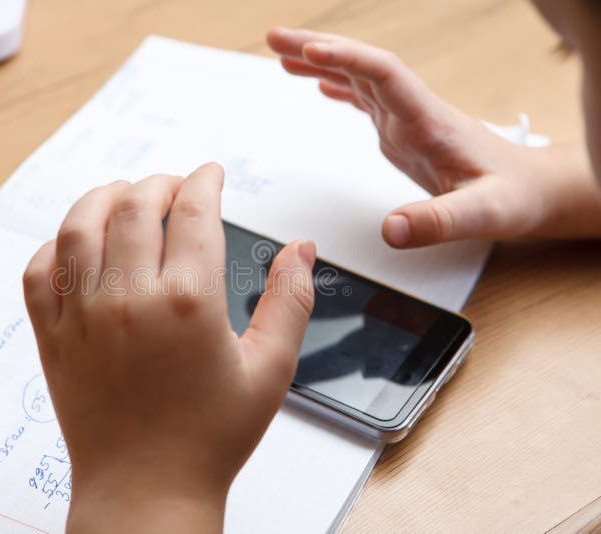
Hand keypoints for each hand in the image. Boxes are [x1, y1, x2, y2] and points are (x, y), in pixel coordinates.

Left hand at [22, 163, 315, 532]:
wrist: (147, 492)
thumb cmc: (209, 439)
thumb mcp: (270, 371)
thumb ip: (290, 301)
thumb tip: (300, 249)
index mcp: (189, 303)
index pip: (194, 211)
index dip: (205, 180)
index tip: (211, 173)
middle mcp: (129, 300)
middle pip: (134, 205)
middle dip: (159, 183)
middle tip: (175, 187)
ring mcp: (83, 317)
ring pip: (80, 225)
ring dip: (102, 197)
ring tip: (123, 195)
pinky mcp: (53, 338)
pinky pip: (39, 272)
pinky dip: (55, 247)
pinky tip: (77, 244)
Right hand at [267, 27, 600, 247]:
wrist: (530, 190)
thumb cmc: (513, 196)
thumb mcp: (482, 214)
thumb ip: (438, 222)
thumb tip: (392, 230)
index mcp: (429, 121)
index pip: (384, 74)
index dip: (347, 59)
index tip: (311, 52)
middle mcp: (414, 112)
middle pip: (362, 65)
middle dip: (318, 48)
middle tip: (277, 39)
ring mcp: (407, 120)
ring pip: (358, 77)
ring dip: (320, 62)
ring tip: (283, 54)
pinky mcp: (403, 132)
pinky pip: (364, 99)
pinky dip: (338, 87)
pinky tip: (320, 85)